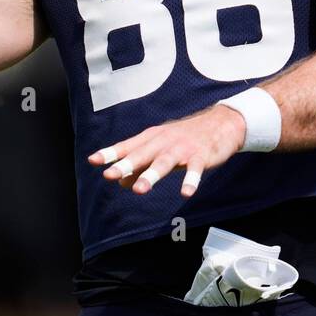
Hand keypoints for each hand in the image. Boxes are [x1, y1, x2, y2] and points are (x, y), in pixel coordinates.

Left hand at [88, 104, 246, 197]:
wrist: (222, 123)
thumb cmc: (185, 137)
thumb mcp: (160, 147)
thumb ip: (140, 164)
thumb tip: (120, 181)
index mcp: (152, 138)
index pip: (128, 146)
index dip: (111, 153)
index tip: (93, 161)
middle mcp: (164, 141)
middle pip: (143, 154)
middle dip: (126, 165)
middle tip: (109, 176)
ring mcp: (183, 149)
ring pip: (165, 162)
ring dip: (152, 175)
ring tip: (139, 190)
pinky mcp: (202, 156)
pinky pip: (195, 169)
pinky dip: (191, 180)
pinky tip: (186, 193)